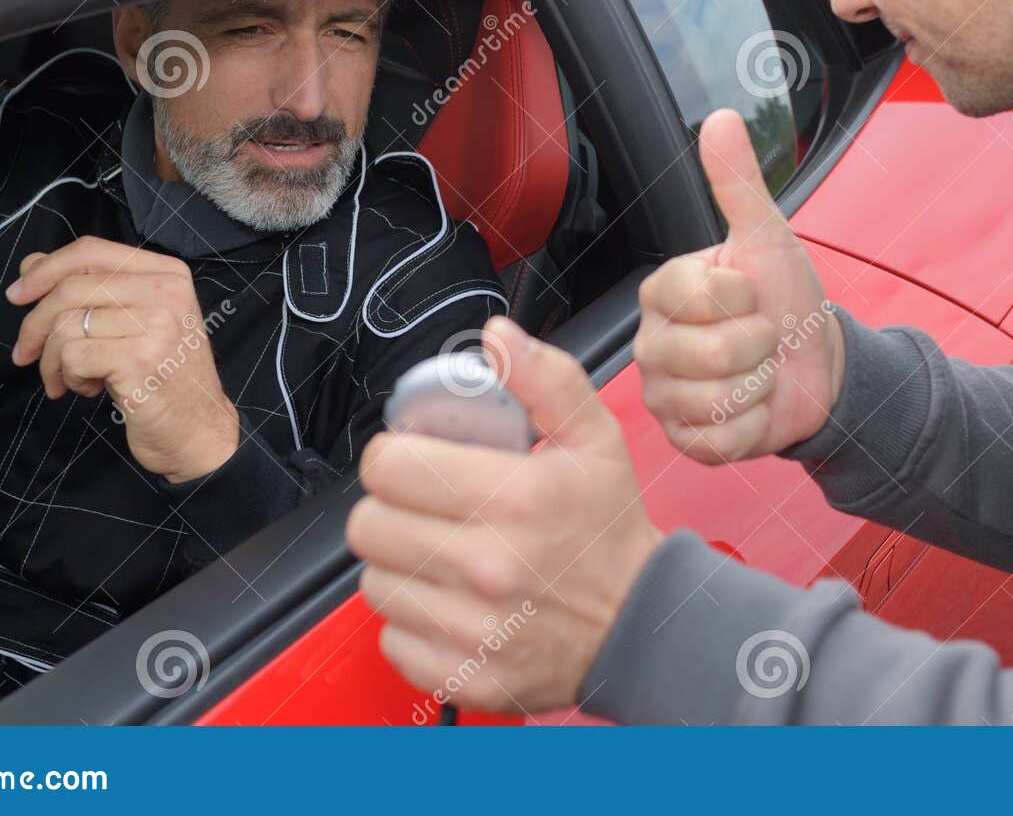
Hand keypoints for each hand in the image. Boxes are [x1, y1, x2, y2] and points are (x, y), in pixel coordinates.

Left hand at [7, 236, 239, 482]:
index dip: (45, 270)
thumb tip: (31, 266)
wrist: (198, 429)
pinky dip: (67, 377)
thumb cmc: (162, 376)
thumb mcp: (133, 321)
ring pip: (65, 326)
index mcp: (167, 274)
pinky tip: (88, 389)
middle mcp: (166, 292)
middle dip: (34, 325)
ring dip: (52, 360)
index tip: (18, 296)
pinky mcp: (139, 359)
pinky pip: (71, 356)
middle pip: (71, 288)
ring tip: (70, 379)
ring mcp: (156, 324)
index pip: (91, 251)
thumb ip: (89, 289)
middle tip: (25, 353)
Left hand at [347, 316, 662, 713]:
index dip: (395, 455)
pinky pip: (392, 639)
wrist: (642, 625)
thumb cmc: (610, 533)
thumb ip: (545, 379)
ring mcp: (474, 627)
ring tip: (441, 555)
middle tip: (425, 506)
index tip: (414, 458)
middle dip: (391, 507)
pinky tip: (450, 602)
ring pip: (375, 582)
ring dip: (399, 565)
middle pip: (369, 524)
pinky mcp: (464, 675)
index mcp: (515, 497)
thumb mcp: (595, 439)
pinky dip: (412, 622)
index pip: (390, 466)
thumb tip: (498, 338)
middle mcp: (489, 564)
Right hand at [634, 109, 843, 462]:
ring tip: (757, 372)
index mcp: (663, 292)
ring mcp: (663, 396)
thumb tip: (720, 117)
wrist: (817, 365)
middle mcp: (651, 344)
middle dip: (760, 345)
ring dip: (759, 385)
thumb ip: (738, 181)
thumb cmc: (785, 299)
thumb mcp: (767, 237)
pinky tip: (752, 408)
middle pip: (712, 353)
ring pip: (716, 398)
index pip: (705, 296)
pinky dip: (753, 424)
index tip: (752, 294)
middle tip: (761, 338)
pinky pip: (719, 438)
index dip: (747, 297)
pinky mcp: (683, 441)